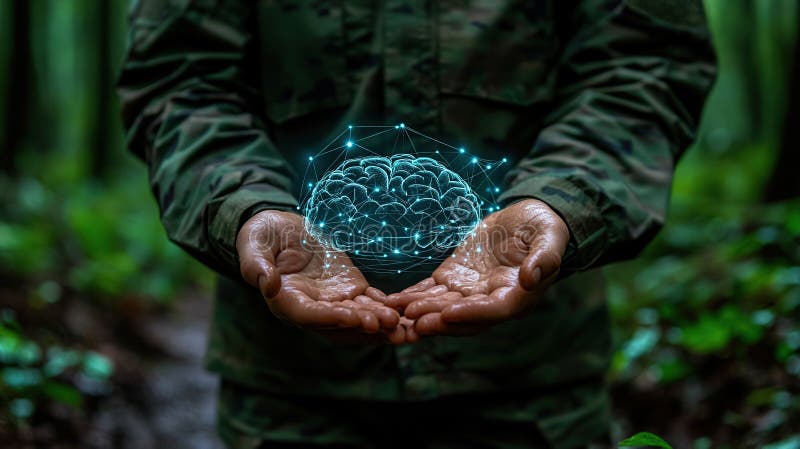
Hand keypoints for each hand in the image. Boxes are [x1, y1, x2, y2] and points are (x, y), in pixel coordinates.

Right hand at [237, 210, 403, 343]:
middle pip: (339, 325)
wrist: (279, 228)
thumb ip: (256, 266)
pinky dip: (386, 307)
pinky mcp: (349, 288)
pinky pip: (369, 302)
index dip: (331, 319)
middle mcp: (312, 308)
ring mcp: (332, 300)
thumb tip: (268, 285)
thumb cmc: (260, 236)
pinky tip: (404, 310)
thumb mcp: (253, 245)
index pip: (310, 316)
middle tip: (387, 325)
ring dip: (380, 322)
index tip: (353, 317)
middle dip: (364, 327)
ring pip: (358, 316)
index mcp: (286, 302)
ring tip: (401, 324)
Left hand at [385, 199, 569, 336]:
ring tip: (396, 311)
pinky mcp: (453, 279)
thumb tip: (531, 278)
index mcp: (517, 296)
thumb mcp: (550, 236)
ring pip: (442, 306)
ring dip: (420, 311)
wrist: (528, 219)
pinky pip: (431, 291)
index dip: (470, 313)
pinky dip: (413, 297)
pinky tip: (392, 301)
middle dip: (437, 319)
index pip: (493, 311)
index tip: (449, 314)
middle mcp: (491, 300)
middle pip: (462, 316)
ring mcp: (470, 291)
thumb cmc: (544, 227)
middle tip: (414, 321)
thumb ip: (545, 258)